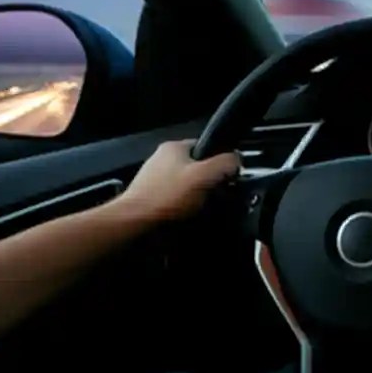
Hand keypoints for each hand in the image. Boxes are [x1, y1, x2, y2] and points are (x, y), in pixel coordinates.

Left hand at [111, 140, 239, 223]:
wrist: (134, 226)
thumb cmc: (169, 196)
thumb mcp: (205, 175)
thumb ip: (225, 163)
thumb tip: (237, 160)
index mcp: (173, 147)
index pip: (205, 147)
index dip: (220, 160)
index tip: (229, 177)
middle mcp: (162, 160)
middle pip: (197, 168)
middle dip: (209, 182)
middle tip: (219, 196)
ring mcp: (154, 181)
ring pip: (187, 187)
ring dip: (198, 199)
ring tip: (204, 211)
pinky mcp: (150, 201)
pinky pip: (176, 203)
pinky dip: (184, 210)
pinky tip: (189, 219)